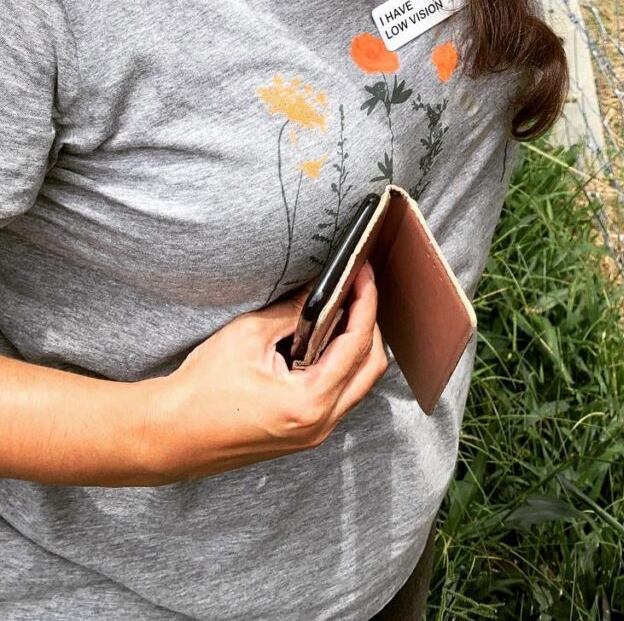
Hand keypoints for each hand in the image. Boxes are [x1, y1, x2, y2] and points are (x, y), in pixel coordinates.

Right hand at [142, 262, 387, 483]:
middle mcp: (319, 424)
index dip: (365, 301)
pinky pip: (338, 394)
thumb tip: (322, 289)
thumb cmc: (201, 390)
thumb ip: (294, 311)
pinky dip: (340, 364)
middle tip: (358, 288)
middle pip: (370, 367)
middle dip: (369, 323)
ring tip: (344, 306)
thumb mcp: (250, 335)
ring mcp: (312, 434)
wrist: (169, 435)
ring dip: (356, 344)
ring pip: (357, 383)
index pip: (357, 343)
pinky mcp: (301, 434)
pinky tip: (326, 338)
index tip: (364, 273)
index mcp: (309, 402)